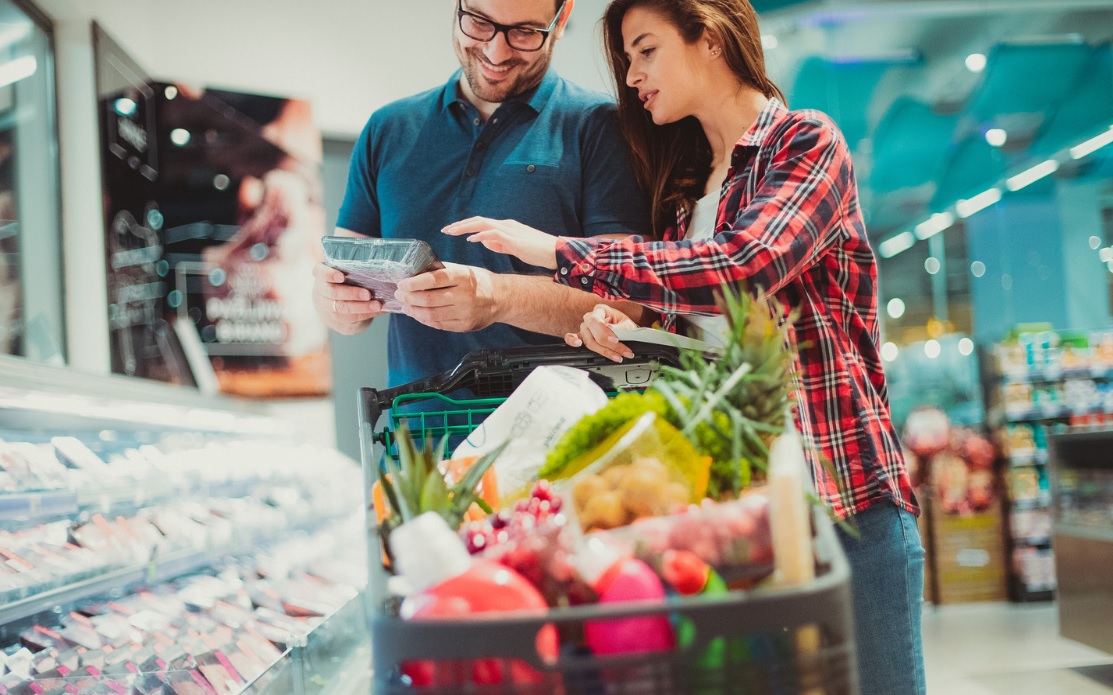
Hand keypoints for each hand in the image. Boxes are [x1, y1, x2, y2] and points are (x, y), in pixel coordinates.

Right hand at [313, 263, 383, 334]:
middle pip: (333, 293)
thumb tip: (376, 267)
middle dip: (352, 293)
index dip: (329, 275)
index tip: (341, 277)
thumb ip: (350, 267)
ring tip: (377, 305)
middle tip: (368, 294)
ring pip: (342, 308)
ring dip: (362, 307)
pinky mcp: (337, 318)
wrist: (329, 303)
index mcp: (321, 275)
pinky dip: (367, 314)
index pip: (320, 272)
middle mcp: (322, 291)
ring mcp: (327, 306)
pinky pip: (352, 317)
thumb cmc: (339, 280)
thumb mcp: (339, 270)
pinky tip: (380, 310)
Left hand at [395, 262, 499, 331]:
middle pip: (428, 299)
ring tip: (405, 305)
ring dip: (413, 310)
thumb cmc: (478, 281)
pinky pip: (438, 324)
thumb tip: (415, 273)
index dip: (413, 283)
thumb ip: (441, 271)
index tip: (402, 284)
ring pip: (431, 314)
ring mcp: (465, 312)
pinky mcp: (464, 325)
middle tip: (399, 294)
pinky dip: (424, 319)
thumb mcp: (462, 269)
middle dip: (409, 298)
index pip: (433, 280)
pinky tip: (417, 314)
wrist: (501, 298)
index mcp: (462, 277)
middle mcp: (464, 295)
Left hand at [442, 217, 558, 268]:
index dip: (465, 226)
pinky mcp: (513, 238)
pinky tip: (471, 239)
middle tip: (445, 230)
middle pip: (477, 220)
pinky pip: (492, 233)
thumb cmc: (537, 251)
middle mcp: (505, 224)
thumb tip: (483, 241)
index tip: (451, 231)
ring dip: (465, 227)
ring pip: (482, 223)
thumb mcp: (514, 247)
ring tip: (451, 232)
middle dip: (460, 225)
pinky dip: (480, 235)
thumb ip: (499, 244)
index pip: (481, 223)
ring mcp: (509, 229)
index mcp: (505, 227)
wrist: (555, 252)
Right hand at [566, 304, 636, 362]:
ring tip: (618, 357)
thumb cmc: (625, 326)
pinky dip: (572, 341)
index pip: (596, 321)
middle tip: (622, 352)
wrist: (627, 331)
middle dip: (607, 345)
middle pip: (591, 333)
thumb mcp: (628, 324)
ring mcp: (585, 328)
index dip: (604, 332)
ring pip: (588, 341)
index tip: (616, 340)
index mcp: (600, 310)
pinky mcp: (582, 337)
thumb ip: (621, 327)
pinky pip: (571, 337)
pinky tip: (577, 344)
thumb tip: (611, 330)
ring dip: (603, 351)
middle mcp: (590, 318)